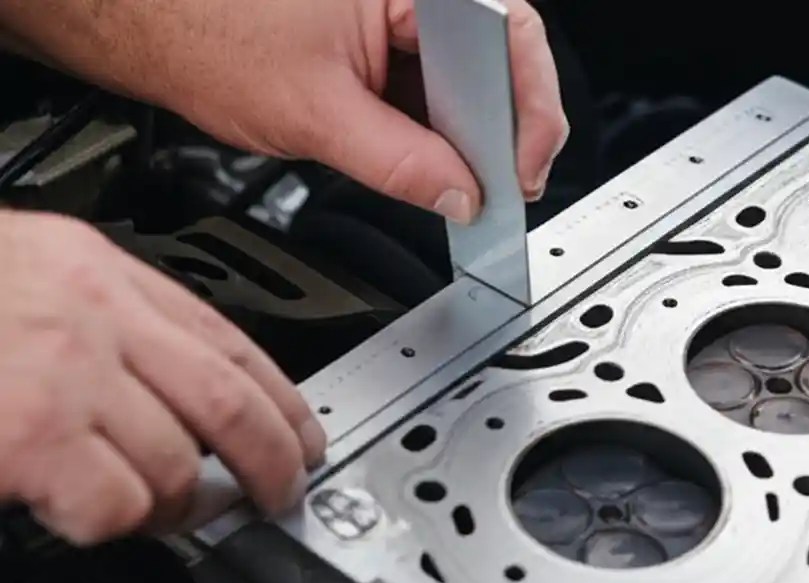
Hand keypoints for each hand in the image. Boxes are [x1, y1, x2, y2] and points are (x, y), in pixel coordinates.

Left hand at [0, 0, 568, 221]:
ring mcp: (396, 6)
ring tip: (455, 178)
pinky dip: (432, 123)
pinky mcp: (378, 29)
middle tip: (495, 188)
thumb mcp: (316, 115)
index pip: (509, 40)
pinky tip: (426, 156)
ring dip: (466, 132)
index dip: (527, 115)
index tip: (519, 173)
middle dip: (500, 131)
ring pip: (466, 73)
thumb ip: (400, 163)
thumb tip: (460, 195)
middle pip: (498, 56)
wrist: (138, 18)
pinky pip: (428, 78)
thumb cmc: (200, 28)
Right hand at [0, 211, 324, 543]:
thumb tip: (174, 380)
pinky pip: (115, 503)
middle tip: (280, 492)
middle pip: (232, 400)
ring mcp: (62, 373)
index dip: (284, 396)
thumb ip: (102, 316)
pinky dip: (113, 522)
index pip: (230, 337)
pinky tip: (88, 512)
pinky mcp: (29, 434)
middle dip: (274, 459)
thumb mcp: (27, 274)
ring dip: (180, 504)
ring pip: (179, 462)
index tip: (305, 431)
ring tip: (166, 512)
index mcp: (95, 268)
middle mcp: (91, 312)